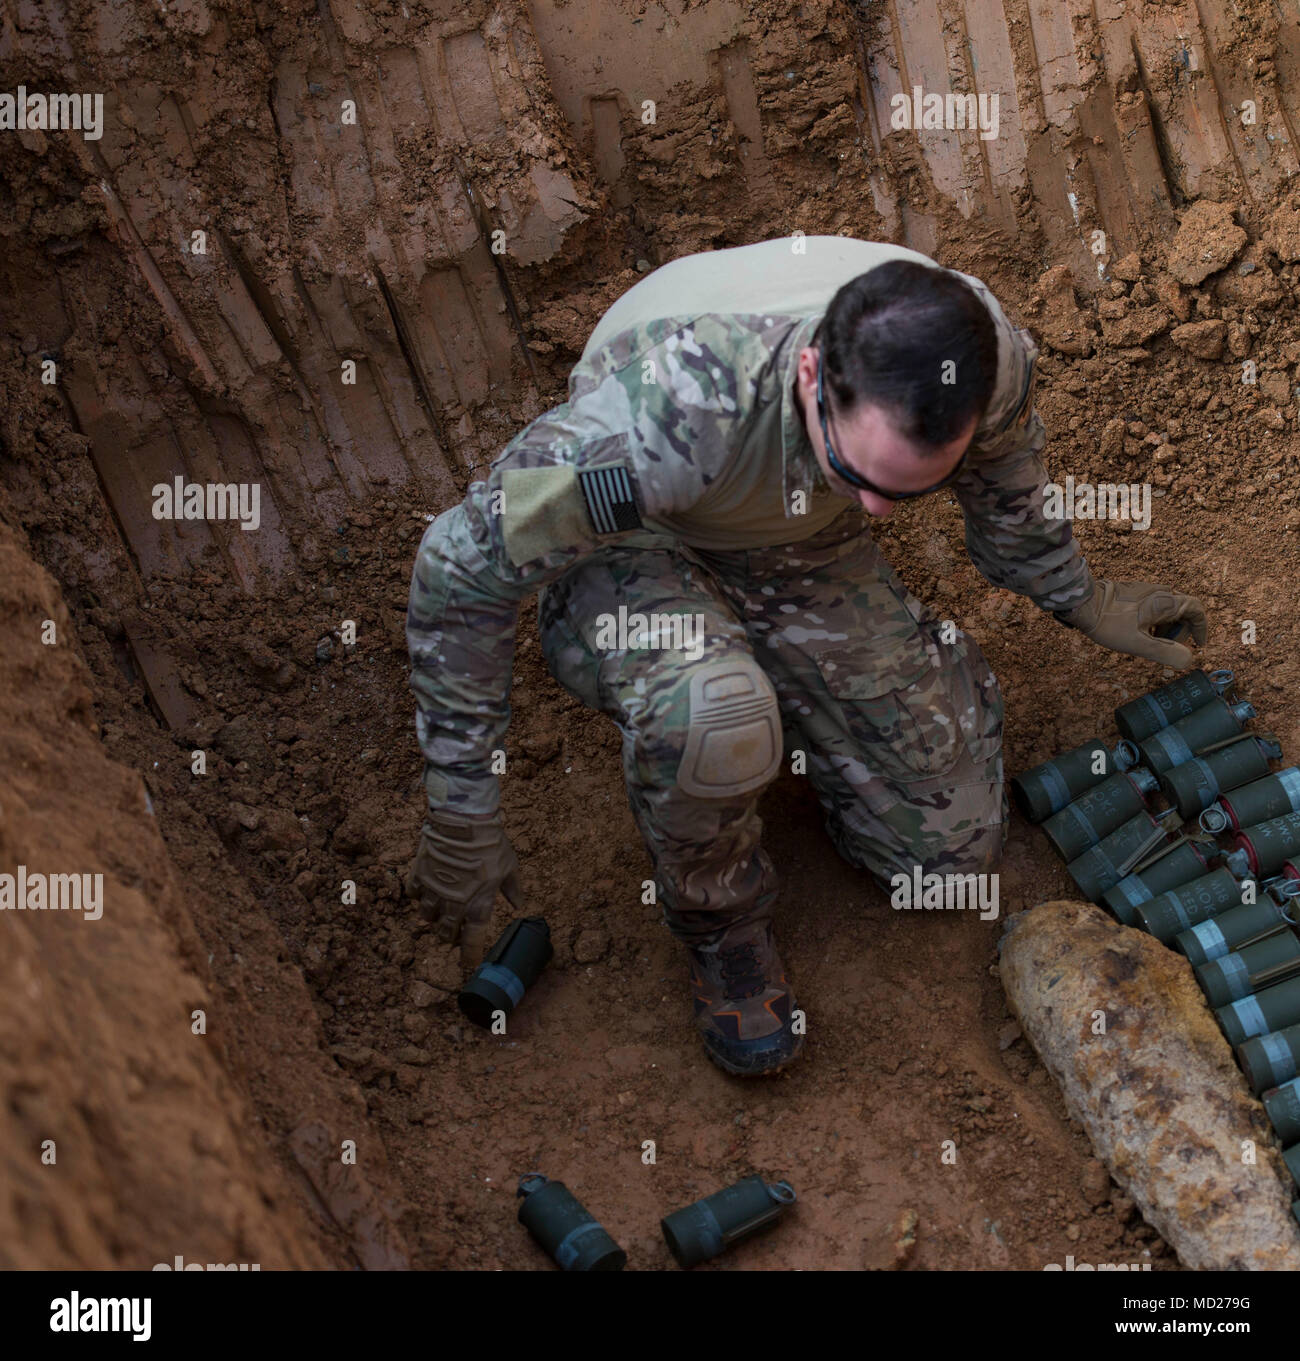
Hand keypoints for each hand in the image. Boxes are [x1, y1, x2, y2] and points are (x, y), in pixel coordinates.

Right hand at [405, 809, 521, 965]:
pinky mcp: (419, 876)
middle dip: (448, 937)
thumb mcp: (510, 867)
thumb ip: (512, 889)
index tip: (468, 964)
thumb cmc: (492, 844)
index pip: (472, 942)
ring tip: (437, 913)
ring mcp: (434, 891)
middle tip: (451, 935)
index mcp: (478, 906)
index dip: (469, 956)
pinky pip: (414, 894)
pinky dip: (418, 896)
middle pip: (446, 934)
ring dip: (432, 918)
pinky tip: (424, 890)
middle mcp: (454, 905)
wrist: (465, 821)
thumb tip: (518, 904)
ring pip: (426, 917)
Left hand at [1058, 579, 1206, 667]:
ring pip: (1166, 611)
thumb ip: (1165, 652)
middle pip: (1182, 613)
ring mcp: (1147, 590)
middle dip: (1178, 633)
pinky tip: (1139, 633)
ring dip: (1165, 629)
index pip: (1196, 611)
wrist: (1083, 603)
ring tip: (1148, 643)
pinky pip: (1153, 607)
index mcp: (1166, 602)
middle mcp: (1160, 592)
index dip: (1201, 628)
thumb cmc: (1109, 623)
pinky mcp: (1135, 592)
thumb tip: (1188, 659)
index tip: (1198, 645)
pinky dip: (1153, 622)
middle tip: (1163, 648)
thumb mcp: (1138, 644)